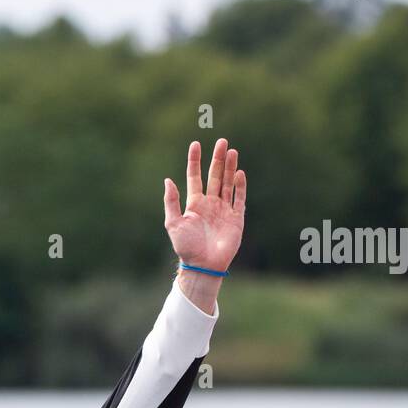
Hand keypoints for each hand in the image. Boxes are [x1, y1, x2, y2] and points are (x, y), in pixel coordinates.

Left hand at [162, 138, 245, 273]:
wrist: (203, 265)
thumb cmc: (186, 246)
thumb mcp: (173, 223)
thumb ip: (171, 202)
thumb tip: (168, 180)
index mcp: (194, 204)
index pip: (195, 177)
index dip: (195, 161)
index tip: (195, 144)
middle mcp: (210, 204)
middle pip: (214, 176)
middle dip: (218, 159)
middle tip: (222, 142)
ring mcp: (224, 210)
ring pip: (227, 183)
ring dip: (229, 167)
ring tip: (231, 151)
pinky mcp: (236, 218)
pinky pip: (239, 199)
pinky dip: (240, 186)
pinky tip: (238, 173)